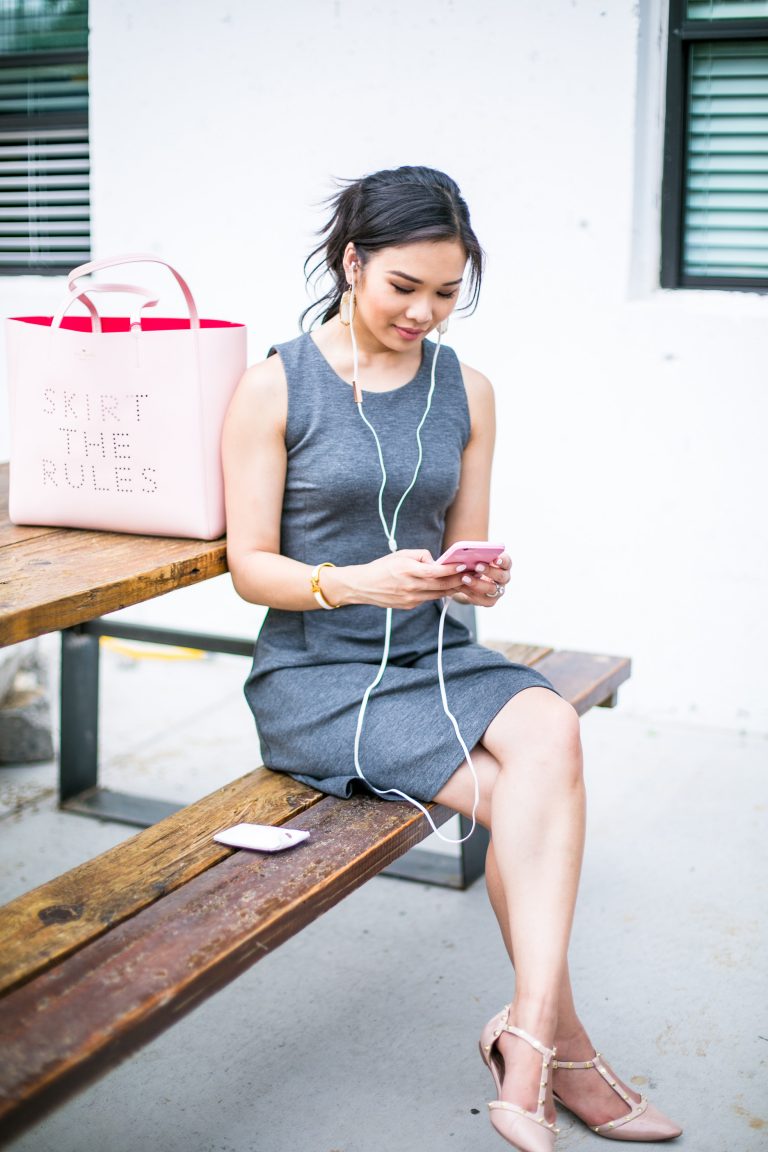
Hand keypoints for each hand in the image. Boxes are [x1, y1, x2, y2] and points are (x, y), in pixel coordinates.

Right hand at [341, 549, 469, 609]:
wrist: (363, 586)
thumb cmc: (382, 567)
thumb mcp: (401, 554)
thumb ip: (421, 556)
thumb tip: (437, 562)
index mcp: (407, 570)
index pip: (435, 572)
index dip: (451, 569)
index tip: (463, 565)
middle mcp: (410, 586)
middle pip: (441, 585)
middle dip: (457, 580)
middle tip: (470, 574)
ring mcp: (410, 598)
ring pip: (437, 594)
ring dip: (451, 588)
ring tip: (463, 581)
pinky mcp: (410, 606)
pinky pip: (428, 598)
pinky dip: (437, 592)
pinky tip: (445, 587)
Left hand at [451, 550, 511, 607]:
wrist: (469, 580)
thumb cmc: (474, 563)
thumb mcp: (476, 558)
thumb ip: (476, 555)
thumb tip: (464, 552)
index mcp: (504, 565)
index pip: (507, 562)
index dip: (502, 561)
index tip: (495, 559)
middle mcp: (504, 578)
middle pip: (501, 576)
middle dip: (489, 571)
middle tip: (477, 566)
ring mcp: (498, 591)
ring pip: (491, 589)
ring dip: (477, 583)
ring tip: (464, 578)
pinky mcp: (489, 601)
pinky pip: (481, 598)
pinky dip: (469, 592)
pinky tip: (459, 586)